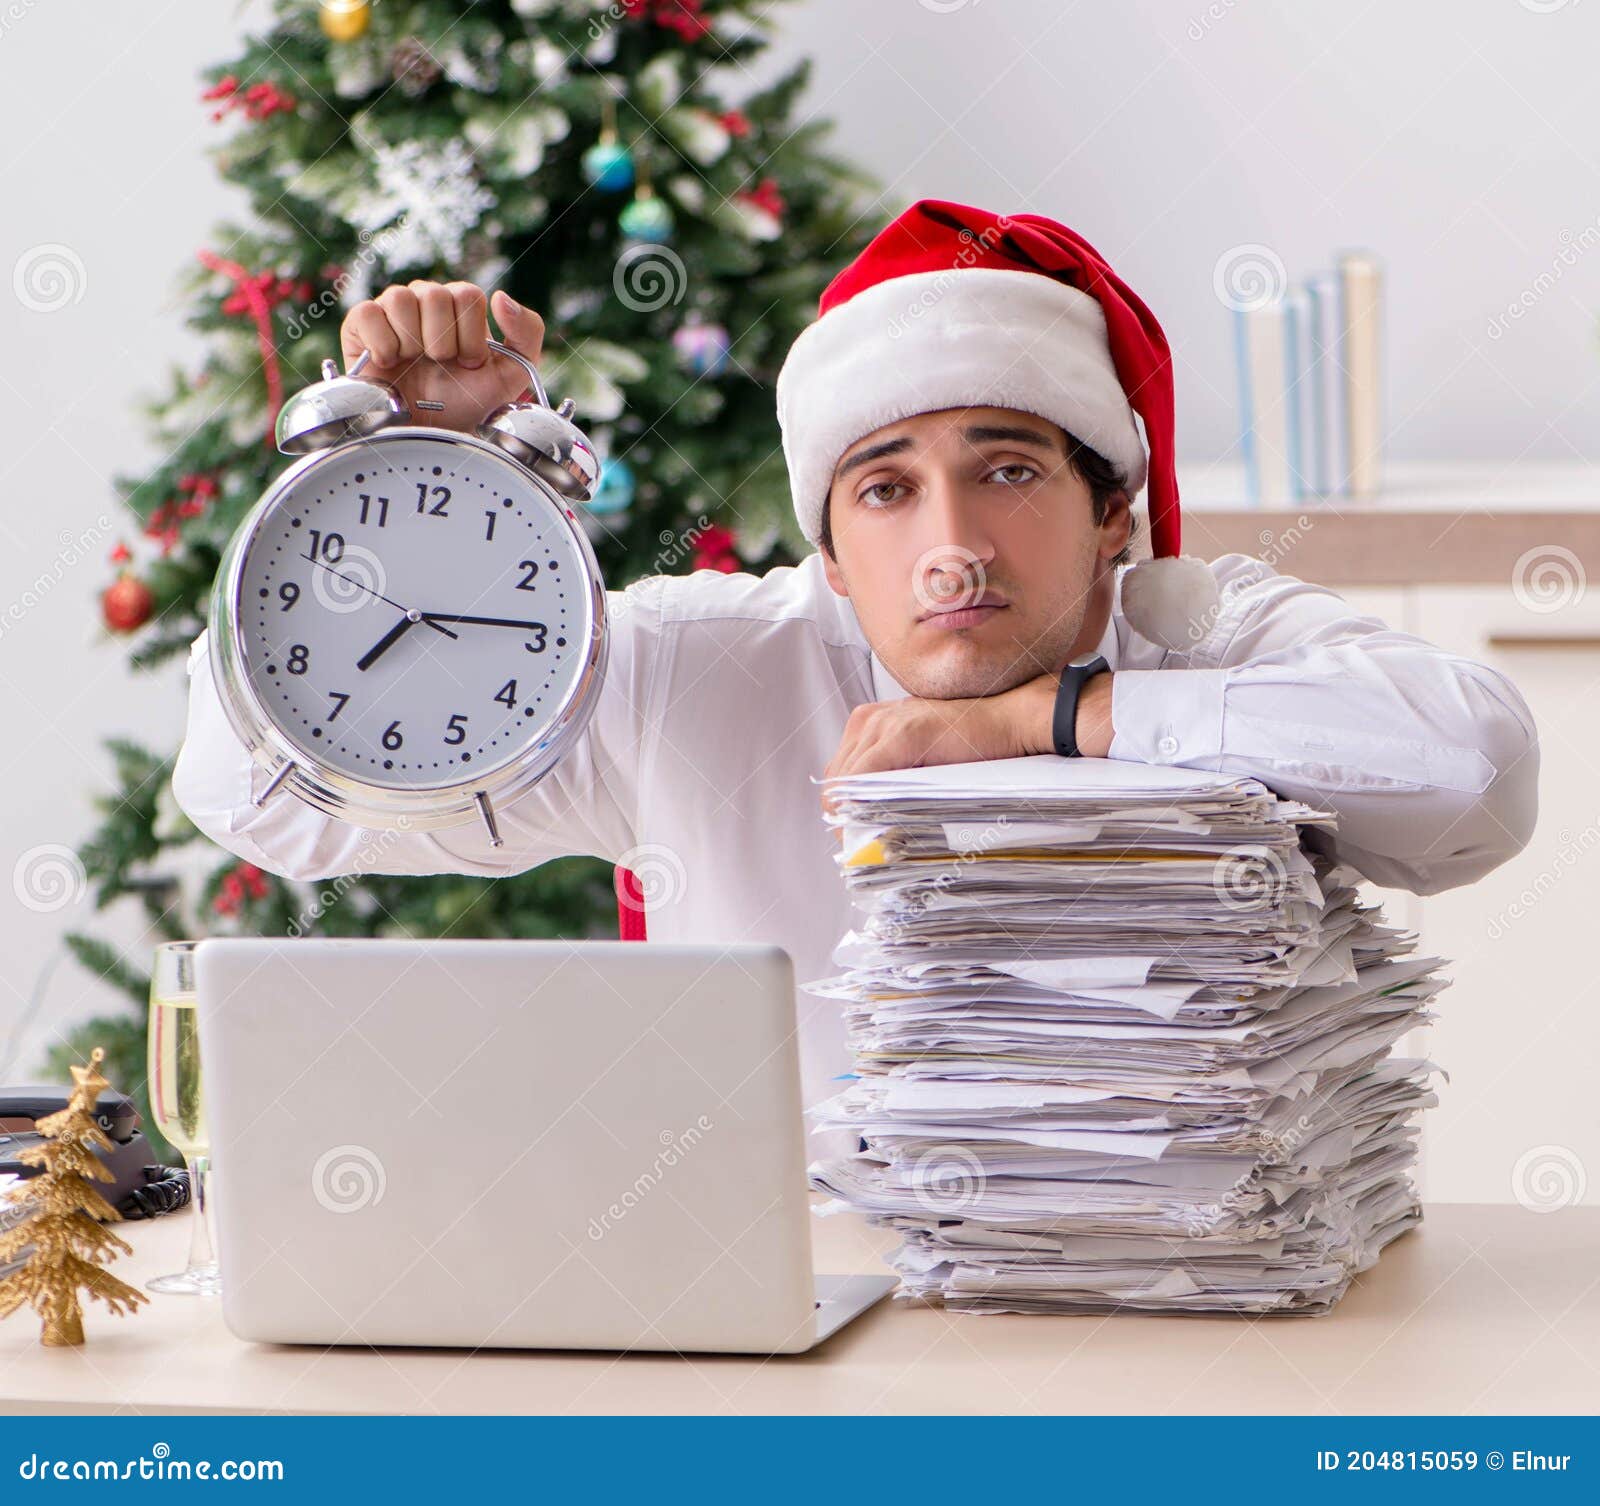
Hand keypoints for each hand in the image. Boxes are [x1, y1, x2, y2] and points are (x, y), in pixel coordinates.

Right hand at [339, 281, 545, 434]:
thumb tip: (502, 297)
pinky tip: (390, 362)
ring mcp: (392, 309)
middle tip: (440, 367)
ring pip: (401, 298)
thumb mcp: (511, 373)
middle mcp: (426, 299)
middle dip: (443, 344)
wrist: (430, 434)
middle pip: (436, 295)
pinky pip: (368, 313)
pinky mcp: (361, 324)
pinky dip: (383, 344)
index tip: (467, 364)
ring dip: (413, 344)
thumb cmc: (467, 403)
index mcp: (460, 305)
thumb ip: (527, 332)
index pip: (468, 295)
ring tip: (414, 365)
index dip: (470, 338)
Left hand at [820, 670, 1115, 819]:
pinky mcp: (902, 735)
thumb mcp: (925, 762)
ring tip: (873, 846)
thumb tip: (874, 825)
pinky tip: (880, 830)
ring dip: (853, 818)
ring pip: (842, 784)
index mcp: (873, 723)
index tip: (860, 840)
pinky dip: (865, 808)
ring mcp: (883, 724)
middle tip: (865, 850)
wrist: (1015, 721)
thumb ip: (897, 781)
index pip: (840, 776)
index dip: (844, 811)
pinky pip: (862, 779)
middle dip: (845, 818)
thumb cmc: (979, 747)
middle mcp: (870, 719)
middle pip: (835, 780)